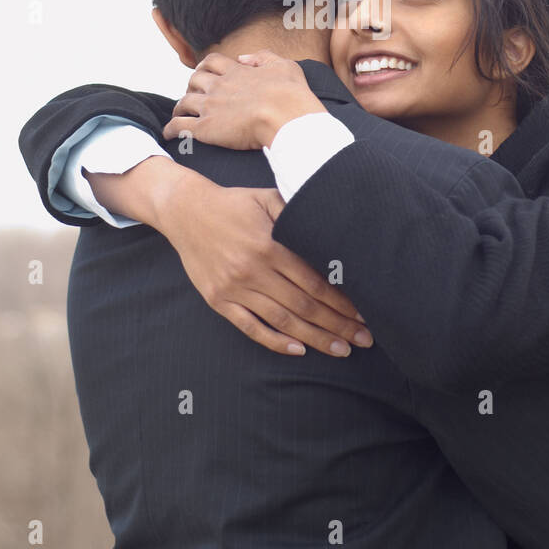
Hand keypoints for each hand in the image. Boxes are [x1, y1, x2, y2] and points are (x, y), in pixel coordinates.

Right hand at [152, 165, 372, 358]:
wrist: (185, 211)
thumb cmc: (233, 203)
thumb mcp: (267, 198)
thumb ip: (297, 215)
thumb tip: (332, 232)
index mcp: (270, 246)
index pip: (315, 282)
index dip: (342, 302)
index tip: (364, 314)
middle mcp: (253, 271)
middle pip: (304, 306)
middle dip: (338, 326)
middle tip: (364, 340)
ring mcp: (235, 289)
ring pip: (283, 321)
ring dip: (315, 338)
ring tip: (341, 350)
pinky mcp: (219, 301)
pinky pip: (250, 327)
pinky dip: (275, 341)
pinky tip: (298, 350)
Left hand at [162, 50, 326, 149]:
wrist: (286, 119)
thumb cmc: (291, 95)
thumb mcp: (284, 66)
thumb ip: (263, 57)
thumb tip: (244, 57)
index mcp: (236, 72)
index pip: (212, 61)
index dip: (206, 66)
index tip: (205, 72)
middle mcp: (219, 86)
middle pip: (194, 79)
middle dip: (192, 85)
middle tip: (194, 93)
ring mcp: (210, 107)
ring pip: (184, 101)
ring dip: (180, 106)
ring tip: (180, 113)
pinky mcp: (205, 128)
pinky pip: (179, 126)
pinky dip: (171, 129)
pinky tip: (168, 134)